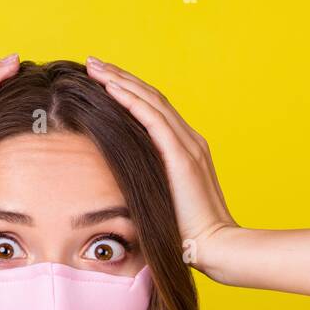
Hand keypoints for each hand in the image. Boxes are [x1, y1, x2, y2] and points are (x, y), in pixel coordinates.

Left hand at [84, 56, 240, 281]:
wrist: (216, 246)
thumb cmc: (187, 234)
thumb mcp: (163, 202)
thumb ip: (149, 186)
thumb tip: (121, 187)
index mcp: (186, 150)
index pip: (155, 110)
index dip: (129, 92)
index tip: (103, 81)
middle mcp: (190, 140)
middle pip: (151, 97)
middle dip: (120, 77)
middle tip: (93, 63)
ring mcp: (188, 145)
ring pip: (150, 101)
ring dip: (120, 81)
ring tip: (95, 67)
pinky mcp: (181, 155)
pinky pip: (152, 118)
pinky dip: (130, 100)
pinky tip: (110, 88)